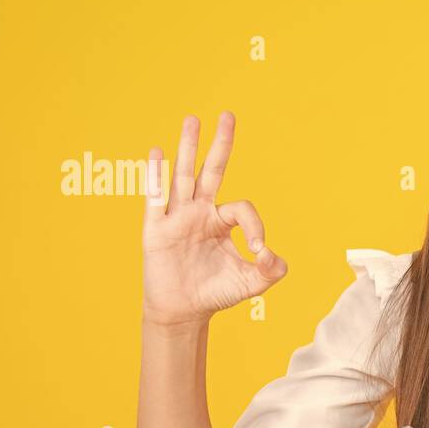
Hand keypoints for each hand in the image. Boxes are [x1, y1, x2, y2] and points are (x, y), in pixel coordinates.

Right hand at [140, 112, 287, 327]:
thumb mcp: (251, 284)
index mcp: (222, 222)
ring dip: (188, 148)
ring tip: (193, 120)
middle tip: (229, 115)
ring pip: (184, 177)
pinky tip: (156, 153)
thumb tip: (273, 255)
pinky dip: (155, 176)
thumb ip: (270, 270)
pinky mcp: (156, 229)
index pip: (242, 209)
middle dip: (220, 145)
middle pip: (212, 171)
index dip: (256, 226)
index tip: (260, 250)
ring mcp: (177, 218)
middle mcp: (200, 213)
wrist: (184, 312)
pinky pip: (155, 198)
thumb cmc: (216, 294)